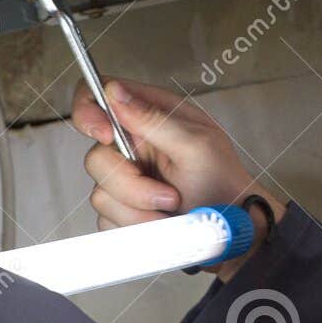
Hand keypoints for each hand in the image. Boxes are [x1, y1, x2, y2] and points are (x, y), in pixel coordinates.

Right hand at [71, 78, 283, 279]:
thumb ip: (154, 119)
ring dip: (139, 210)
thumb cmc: (224, 182)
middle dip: (130, 184)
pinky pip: (107, 221)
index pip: (99, 96)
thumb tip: (115, 91)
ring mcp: (126, 180)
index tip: (105, 135)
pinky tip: (162, 224)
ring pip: (101, 195)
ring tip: (174, 210)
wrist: (232, 230)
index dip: (89, 111)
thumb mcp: (197, 145)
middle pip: (95, 158)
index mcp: (151, 116)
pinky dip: (136, 227)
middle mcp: (134, 146)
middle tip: (169, 195)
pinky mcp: (123, 211)